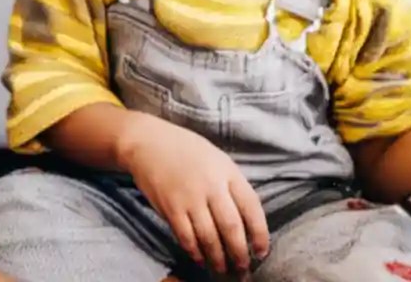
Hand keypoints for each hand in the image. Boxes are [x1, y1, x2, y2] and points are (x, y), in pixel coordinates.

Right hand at [117, 113, 268, 277]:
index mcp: (228, 172)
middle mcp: (211, 186)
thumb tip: (246, 220)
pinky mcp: (171, 208)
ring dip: (218, 258)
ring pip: (209, 237)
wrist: (149, 142)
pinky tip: (200, 258)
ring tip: (223, 269)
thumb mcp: (218, 160)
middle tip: (243, 268)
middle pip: (232, 227)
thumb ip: (232, 186)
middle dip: (240, 253)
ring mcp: (190, 198)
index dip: (260, 233)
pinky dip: (195, 251)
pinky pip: (186, 237)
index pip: (252, 207)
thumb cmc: (187, 151)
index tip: (261, 251)